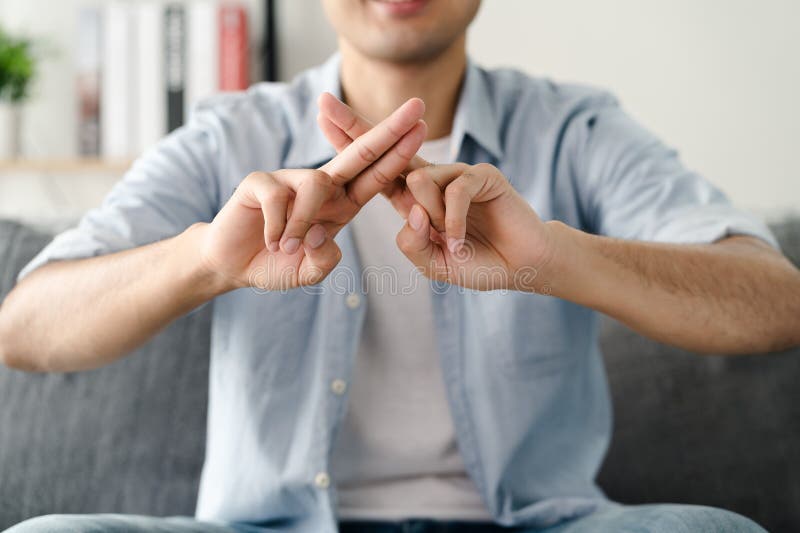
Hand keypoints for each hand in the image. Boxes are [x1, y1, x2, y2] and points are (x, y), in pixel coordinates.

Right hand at [201, 98, 426, 290]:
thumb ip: (324, 260)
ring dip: (304, 222)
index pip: (376, 176)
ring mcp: (290, 179)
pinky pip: (278, 197)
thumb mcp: (308, 271)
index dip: (399, 154)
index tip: (424, 129)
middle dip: (389, 131)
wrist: (233, 265)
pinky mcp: (259, 181)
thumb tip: (323, 234)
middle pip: (360, 153)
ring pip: (315, 184)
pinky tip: (270, 241)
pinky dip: (277, 226)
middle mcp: (321, 186)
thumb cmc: (275, 263)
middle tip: (418, 106)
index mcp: (341, 204)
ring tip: (288, 249)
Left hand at [317, 93, 554, 290]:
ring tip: (452, 243)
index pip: (376, 169)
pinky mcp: (482, 175)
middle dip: (355, 127)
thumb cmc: (477, 263)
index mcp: (413, 199)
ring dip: (432, 220)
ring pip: (420, 182)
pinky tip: (460, 243)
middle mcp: (432, 180)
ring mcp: (457, 173)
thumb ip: (413, 245)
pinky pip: (454, 192)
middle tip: (326, 103)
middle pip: (388, 148)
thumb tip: (409, 212)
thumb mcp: (434, 264)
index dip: (350, 145)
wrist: (521, 267)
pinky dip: (453, 223)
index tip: (321, 118)